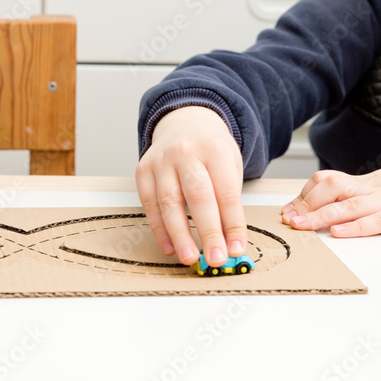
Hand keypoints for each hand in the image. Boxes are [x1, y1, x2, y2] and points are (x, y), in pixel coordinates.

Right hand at [136, 106, 246, 267]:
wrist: (185, 123)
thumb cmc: (211, 151)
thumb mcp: (230, 165)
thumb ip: (229, 200)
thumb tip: (229, 242)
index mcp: (215, 149)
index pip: (226, 192)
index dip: (232, 224)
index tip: (236, 248)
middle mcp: (186, 152)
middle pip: (198, 196)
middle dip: (208, 231)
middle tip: (216, 257)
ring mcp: (162, 161)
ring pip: (169, 202)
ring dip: (180, 234)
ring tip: (189, 257)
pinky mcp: (143, 170)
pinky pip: (149, 203)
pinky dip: (159, 229)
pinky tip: (170, 246)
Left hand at [281, 157, 380, 236]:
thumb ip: (372, 193)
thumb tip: (346, 205)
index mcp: (371, 181)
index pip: (330, 180)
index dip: (307, 194)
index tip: (290, 207)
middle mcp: (376, 188)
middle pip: (331, 187)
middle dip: (305, 203)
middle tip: (286, 218)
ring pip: (349, 204)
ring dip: (320, 216)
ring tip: (299, 225)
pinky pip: (378, 220)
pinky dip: (357, 227)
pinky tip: (339, 233)